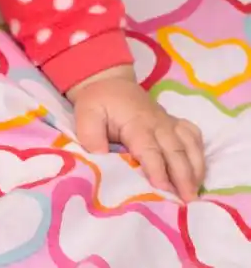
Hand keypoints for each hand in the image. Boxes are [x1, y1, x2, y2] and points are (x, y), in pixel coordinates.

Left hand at [68, 68, 204, 201]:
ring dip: (195, 168)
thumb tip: (100, 156)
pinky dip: (199, 153)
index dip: (157, 169)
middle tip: (187, 201)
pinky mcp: (175, 124)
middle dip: (183, 176)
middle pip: (175, 150)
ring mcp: (169, 122)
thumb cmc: (98, 103)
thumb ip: (91, 135)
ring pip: (189, 144)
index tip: (163, 189)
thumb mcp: (86, 115)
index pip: (149, 148)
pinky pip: (194, 136)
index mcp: (136, 122)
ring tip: (195, 193)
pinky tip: (198, 173)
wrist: (110, 83)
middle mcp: (158, 122)